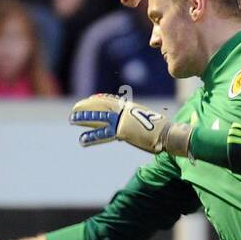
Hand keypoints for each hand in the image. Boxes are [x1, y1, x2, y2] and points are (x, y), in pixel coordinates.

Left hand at [70, 93, 191, 155]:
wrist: (167, 134)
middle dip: (88, 107)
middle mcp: (124, 112)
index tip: (89, 100)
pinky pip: (103, 135)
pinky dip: (92, 137)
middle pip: (101, 107)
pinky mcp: (121, 132)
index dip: (98, 101)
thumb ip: (139, 122)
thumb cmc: (163, 130)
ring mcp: (122, 121)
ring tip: (73, 118)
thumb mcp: (149, 121)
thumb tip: (137, 127)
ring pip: (98, 118)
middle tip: (76, 108)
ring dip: (84, 117)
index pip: (110, 101)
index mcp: (131, 108)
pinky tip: (82, 139)